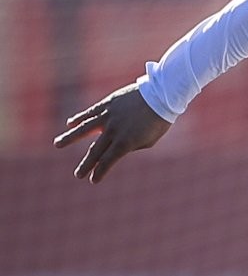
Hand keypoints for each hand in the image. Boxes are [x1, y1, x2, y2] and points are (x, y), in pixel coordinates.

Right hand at [53, 83, 170, 181]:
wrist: (161, 95)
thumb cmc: (158, 120)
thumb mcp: (149, 140)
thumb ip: (131, 146)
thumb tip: (116, 147)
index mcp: (125, 142)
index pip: (108, 161)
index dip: (100, 172)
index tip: (93, 180)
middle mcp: (113, 130)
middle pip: (95, 150)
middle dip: (86, 164)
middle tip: (78, 175)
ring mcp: (108, 116)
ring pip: (84, 129)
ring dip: (69, 138)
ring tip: (57, 144)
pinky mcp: (108, 104)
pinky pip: (90, 112)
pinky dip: (79, 118)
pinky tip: (70, 124)